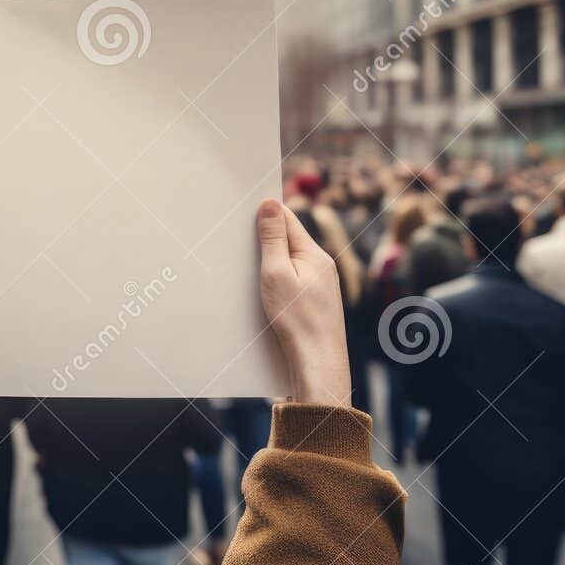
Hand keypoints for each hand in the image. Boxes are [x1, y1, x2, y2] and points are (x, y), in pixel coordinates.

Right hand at [256, 198, 350, 405]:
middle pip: (290, 239)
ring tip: (251, 267)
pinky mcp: (317, 301)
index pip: (288, 219)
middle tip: (241, 240)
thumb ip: (273, 238)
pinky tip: (267, 290)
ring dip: (272, 260)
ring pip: (291, 261)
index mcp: (315, 254)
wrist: (318, 361)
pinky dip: (279, 279)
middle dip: (267, 238)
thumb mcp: (276, 273)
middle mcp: (323, 265)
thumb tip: (270, 204)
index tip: (245, 208)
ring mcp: (322, 284)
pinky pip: (295, 279)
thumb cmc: (297, 320)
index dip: (267, 212)